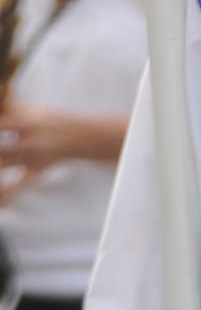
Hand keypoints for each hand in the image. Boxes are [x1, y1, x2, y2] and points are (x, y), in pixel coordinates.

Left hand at [0, 103, 123, 195]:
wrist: (82, 137)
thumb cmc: (54, 122)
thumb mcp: (33, 110)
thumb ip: (10, 109)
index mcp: (29, 122)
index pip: (1, 125)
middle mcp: (31, 140)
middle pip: (0, 148)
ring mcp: (33, 158)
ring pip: (2, 164)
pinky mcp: (35, 171)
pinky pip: (18, 186)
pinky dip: (6, 194)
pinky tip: (0, 200)